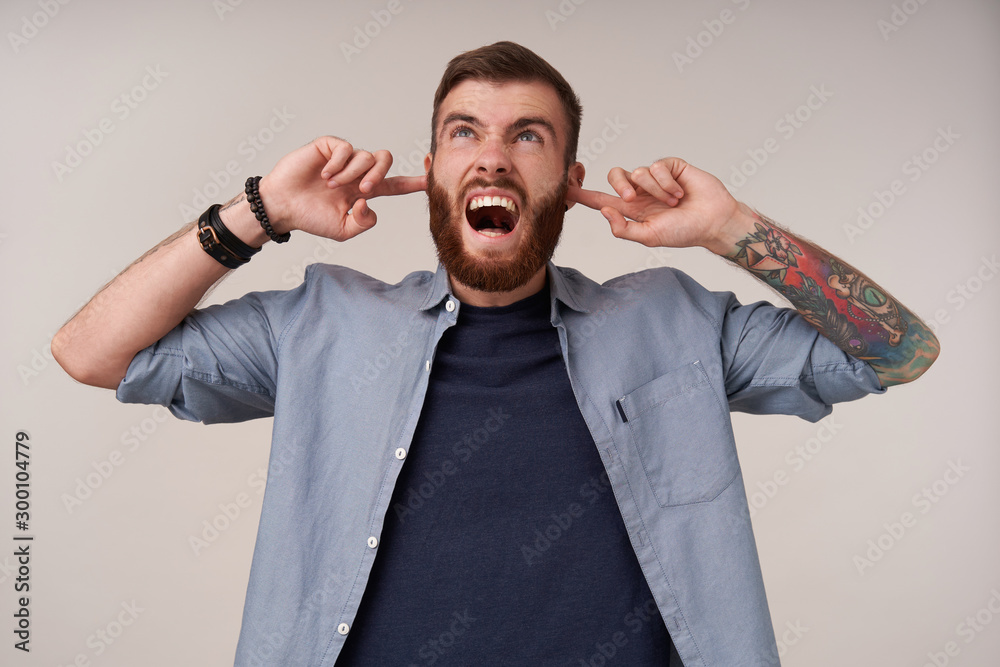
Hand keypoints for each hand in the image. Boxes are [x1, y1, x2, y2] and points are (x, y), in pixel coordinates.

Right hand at [259, 136, 425, 240]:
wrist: (282, 206)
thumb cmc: (310, 217)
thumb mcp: (342, 230)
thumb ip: (364, 222)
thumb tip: (369, 203)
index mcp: (364, 191)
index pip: (394, 185)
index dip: (412, 182)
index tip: (430, 179)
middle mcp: (357, 172)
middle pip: (385, 160)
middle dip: (380, 174)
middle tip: (364, 189)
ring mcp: (343, 158)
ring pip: (366, 156)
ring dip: (352, 174)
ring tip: (332, 186)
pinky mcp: (328, 147)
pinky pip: (345, 149)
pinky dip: (338, 164)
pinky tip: (326, 175)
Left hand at [568, 157, 749, 254]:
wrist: (713, 221)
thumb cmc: (684, 232)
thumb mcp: (649, 236)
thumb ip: (624, 228)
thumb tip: (604, 211)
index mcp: (631, 210)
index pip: (601, 200)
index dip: (582, 194)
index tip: (563, 186)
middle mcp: (640, 192)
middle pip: (615, 177)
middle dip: (619, 185)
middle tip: (632, 199)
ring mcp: (655, 178)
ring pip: (638, 172)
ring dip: (655, 190)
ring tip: (673, 203)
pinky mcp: (670, 166)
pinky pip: (657, 166)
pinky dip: (666, 182)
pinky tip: (680, 192)